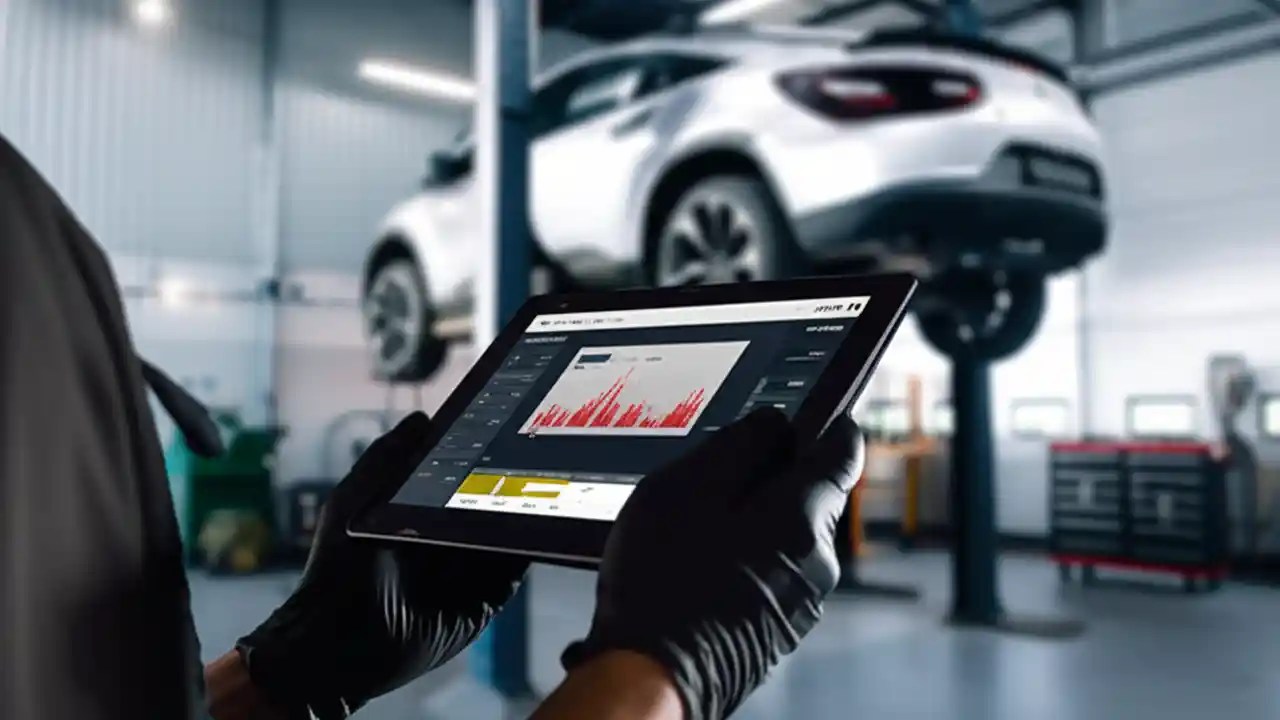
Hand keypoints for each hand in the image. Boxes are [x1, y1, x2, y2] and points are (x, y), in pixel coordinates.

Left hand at [236, 413, 528, 718]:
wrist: (339, 639)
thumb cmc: (339, 567)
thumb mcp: (354, 500)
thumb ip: (385, 459)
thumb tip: (423, 419)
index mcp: (418, 517)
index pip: (461, 482)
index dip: (482, 459)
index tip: (507, 431)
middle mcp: (446, 544)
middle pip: (491, 507)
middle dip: (514, 486)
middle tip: (540, 457)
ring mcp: (466, 576)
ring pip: (506, 539)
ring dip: (525, 520)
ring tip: (552, 488)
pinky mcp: (480, 606)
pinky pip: (512, 576)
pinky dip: (525, 556)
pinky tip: (539, 531)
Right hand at [563, 409, 863, 719]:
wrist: (650, 672)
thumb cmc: (664, 584)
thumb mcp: (687, 486)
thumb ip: (739, 443)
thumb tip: (772, 422)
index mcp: (802, 515)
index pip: (843, 449)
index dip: (828, 421)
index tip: (811, 412)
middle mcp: (816, 560)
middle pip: (809, 493)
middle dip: (770, 478)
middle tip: (713, 478)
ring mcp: (800, 599)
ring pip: (785, 535)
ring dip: (751, 522)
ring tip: (692, 532)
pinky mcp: (777, 627)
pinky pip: (770, 573)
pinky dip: (743, 560)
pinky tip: (695, 569)